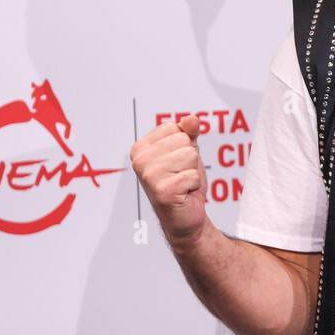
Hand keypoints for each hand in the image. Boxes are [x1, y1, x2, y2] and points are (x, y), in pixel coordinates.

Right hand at [130, 114, 209, 245]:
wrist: (185, 216)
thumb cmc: (183, 183)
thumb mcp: (186, 152)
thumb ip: (188, 132)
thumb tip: (192, 119)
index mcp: (141, 148)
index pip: (175, 128)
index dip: (185, 145)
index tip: (177, 163)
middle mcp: (140, 160)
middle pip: (184, 141)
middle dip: (191, 160)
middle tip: (181, 176)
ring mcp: (149, 176)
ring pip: (190, 156)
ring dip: (193, 172)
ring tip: (182, 184)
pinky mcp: (162, 191)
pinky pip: (193, 175)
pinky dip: (194, 186)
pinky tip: (184, 194)